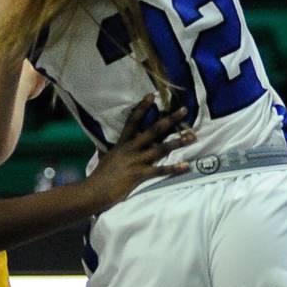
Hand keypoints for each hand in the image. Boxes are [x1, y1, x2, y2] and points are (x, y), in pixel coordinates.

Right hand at [85, 97, 194, 211]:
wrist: (94, 191)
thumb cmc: (99, 176)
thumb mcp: (104, 157)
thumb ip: (109, 150)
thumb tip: (103, 145)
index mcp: (122, 143)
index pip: (133, 120)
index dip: (142, 107)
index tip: (153, 95)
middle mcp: (131, 148)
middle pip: (153, 130)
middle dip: (170, 120)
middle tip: (183, 110)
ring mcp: (136, 161)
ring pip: (161, 148)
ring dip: (178, 142)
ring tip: (192, 136)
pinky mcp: (140, 175)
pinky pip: (160, 170)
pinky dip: (174, 168)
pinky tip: (186, 166)